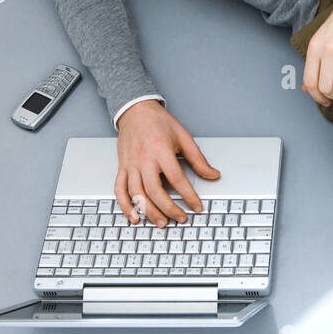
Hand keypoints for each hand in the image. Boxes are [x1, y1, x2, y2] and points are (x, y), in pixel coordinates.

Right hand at [114, 99, 219, 226]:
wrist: (136, 111)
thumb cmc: (159, 122)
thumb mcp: (183, 136)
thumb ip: (198, 158)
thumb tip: (213, 174)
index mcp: (161, 151)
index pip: (177, 179)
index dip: (189, 196)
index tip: (197, 207)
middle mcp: (144, 160)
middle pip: (155, 191)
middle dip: (169, 208)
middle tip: (181, 218)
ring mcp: (130, 165)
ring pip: (137, 194)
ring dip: (148, 212)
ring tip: (162, 222)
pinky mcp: (121, 168)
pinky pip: (119, 190)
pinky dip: (125, 206)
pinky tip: (133, 217)